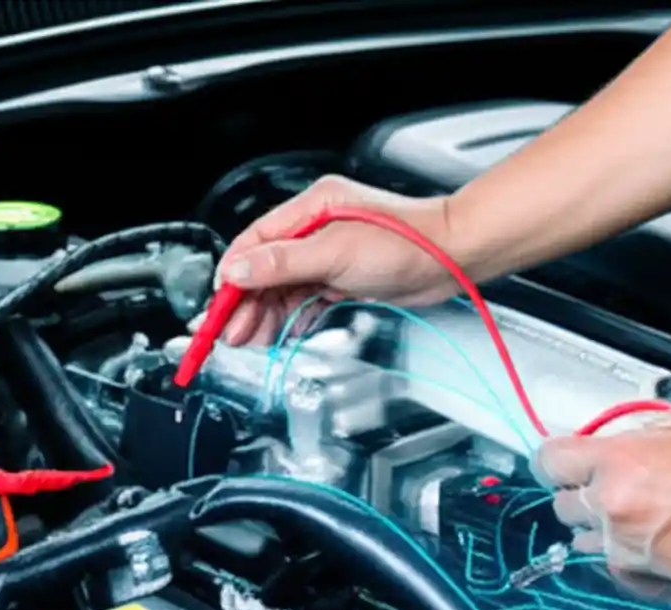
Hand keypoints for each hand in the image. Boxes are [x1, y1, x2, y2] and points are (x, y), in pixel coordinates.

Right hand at [204, 175, 461, 345]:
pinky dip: (290, 316)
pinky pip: (305, 298)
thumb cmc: (407, 243)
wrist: (454, 257)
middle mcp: (316, 228)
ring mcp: (330, 253)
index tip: (217, 307)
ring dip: (264, 315)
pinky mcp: (344, 276)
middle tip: (228, 335)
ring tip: (249, 341)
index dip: (232, 277)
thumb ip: (283, 263)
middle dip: (244, 304)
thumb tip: (237, 270)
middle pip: (265, 268)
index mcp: (310, 208)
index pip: (255, 243)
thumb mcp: (335, 253)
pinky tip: (279, 333)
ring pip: (283, 287)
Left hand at [537, 407, 670, 593]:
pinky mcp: (637, 576)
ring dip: (597, 528)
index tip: (561, 462)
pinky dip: (619, 557)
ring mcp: (620, 545)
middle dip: (579, 494)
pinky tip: (648, 544)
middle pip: (560, 502)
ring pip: (579, 538)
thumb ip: (635, 429)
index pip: (548, 460)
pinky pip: (607, 567)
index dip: (554, 460)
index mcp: (617, 460)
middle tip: (607, 488)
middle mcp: (610, 504)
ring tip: (634, 518)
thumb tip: (606, 432)